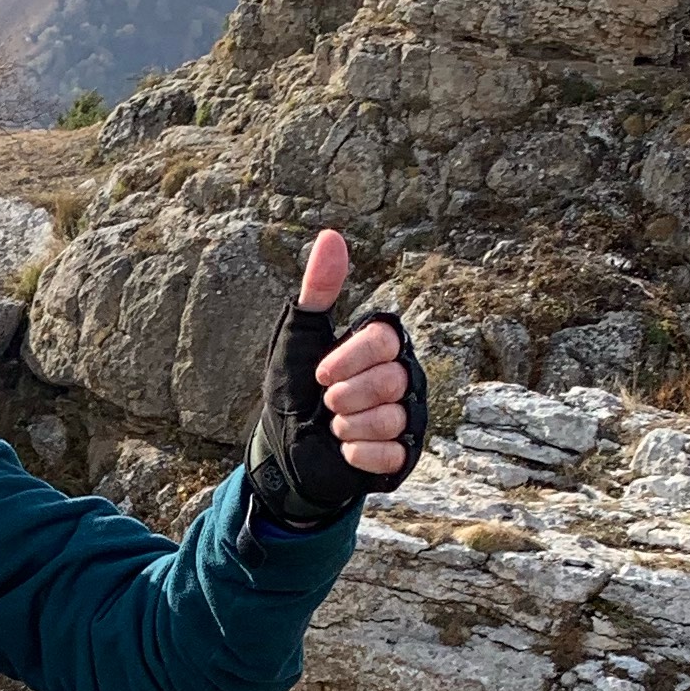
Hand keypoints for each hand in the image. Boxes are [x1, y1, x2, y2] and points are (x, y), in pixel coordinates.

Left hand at [244, 225, 428, 527]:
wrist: (284, 450)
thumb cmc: (293, 389)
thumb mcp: (298, 337)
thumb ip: (317, 289)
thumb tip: (332, 235)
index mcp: (381, 346)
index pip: (385, 339)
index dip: (351, 358)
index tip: (320, 374)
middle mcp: (402, 377)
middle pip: (392, 378)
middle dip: (348, 394)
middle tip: (327, 401)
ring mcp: (406, 416)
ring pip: (394, 416)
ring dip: (351, 424)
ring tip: (334, 426)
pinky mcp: (402, 455)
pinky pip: (394, 453)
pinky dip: (361, 453)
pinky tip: (344, 451)